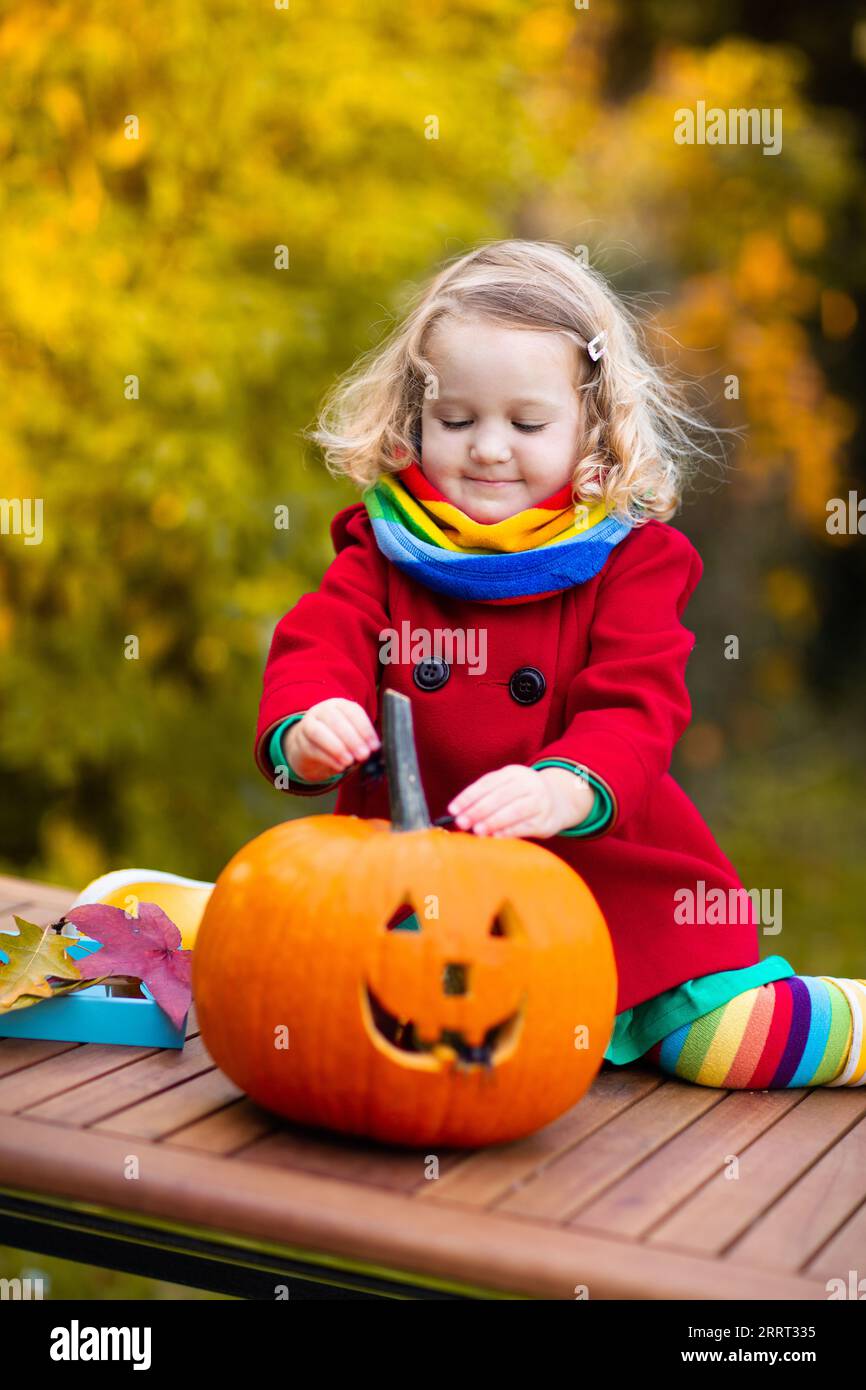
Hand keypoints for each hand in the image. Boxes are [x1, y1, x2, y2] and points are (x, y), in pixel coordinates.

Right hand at [283, 698, 379, 782]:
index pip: (353, 712)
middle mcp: (322, 711)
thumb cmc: (338, 740)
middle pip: (336, 721)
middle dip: (352, 739)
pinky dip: (328, 759)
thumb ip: (363, 740)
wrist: (310, 747)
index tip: (374, 746)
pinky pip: (312, 749)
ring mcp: (308, 725)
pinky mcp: (300, 742)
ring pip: (319, 732)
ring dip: (337, 748)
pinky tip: (339, 767)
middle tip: (364, 755)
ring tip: (349, 761)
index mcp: (340, 705)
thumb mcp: (352, 735)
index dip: (365, 729)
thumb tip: (375, 751)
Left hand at [447, 764, 595, 839]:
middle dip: (478, 810)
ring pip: (513, 810)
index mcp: (513, 773)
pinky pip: (524, 826)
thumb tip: (460, 813)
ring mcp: (539, 800)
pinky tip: (495, 836)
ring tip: (477, 830)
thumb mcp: (507, 787)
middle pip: (499, 796)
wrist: (559, 800)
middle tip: (462, 822)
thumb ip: (486, 797)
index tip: (453, 809)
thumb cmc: (522, 795)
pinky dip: (508, 832)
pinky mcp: (545, 819)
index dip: (468, 796)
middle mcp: (528, 783)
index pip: (487, 783)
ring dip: (493, 821)